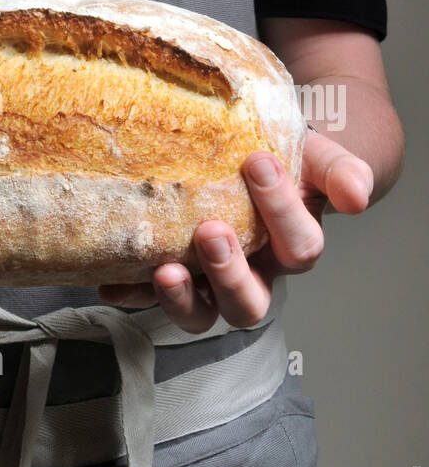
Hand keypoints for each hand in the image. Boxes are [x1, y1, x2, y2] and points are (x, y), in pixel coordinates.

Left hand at [98, 131, 373, 331]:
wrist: (248, 152)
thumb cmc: (284, 156)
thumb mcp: (313, 155)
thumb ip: (339, 171)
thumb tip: (355, 197)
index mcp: (291, 248)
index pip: (299, 247)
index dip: (282, 211)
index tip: (258, 161)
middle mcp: (253, 275)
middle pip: (250, 303)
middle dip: (230, 274)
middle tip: (211, 232)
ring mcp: (207, 282)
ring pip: (202, 315)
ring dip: (181, 299)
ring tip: (165, 269)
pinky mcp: (169, 275)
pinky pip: (147, 296)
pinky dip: (130, 291)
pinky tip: (110, 279)